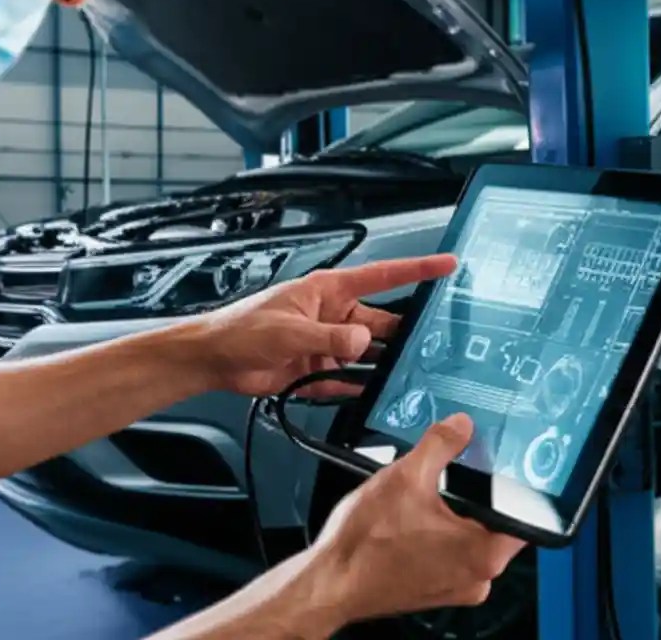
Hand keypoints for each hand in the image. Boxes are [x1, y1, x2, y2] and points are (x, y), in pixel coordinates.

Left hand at [198, 254, 456, 397]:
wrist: (214, 359)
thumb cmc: (241, 329)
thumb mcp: (289, 330)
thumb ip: (329, 337)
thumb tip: (362, 341)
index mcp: (329, 291)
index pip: (382, 277)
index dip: (416, 270)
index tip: (446, 266)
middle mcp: (334, 316)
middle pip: (383, 322)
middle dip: (406, 332)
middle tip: (435, 342)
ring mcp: (329, 344)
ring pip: (370, 354)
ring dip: (386, 364)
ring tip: (411, 374)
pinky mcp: (319, 371)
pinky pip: (350, 380)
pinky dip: (363, 388)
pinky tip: (377, 395)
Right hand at [309, 414, 527, 623]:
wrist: (329, 583)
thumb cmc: (365, 545)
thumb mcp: (405, 476)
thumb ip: (440, 445)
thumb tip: (461, 426)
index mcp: (484, 554)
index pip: (525, 514)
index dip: (514, 484)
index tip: (502, 466)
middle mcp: (479, 579)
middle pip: (496, 525)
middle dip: (474, 498)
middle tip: (451, 477)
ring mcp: (457, 589)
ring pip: (470, 541)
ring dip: (454, 518)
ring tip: (423, 501)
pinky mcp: (436, 592)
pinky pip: (451, 557)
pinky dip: (437, 538)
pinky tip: (410, 524)